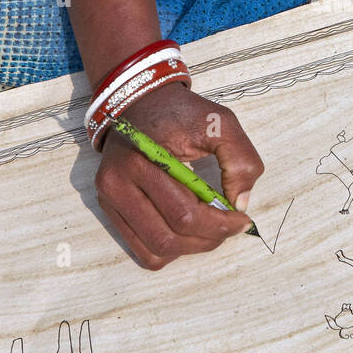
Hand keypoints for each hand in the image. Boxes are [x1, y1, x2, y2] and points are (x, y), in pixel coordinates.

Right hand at [94, 81, 262, 269]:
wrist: (140, 101)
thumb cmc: (179, 112)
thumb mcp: (219, 123)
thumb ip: (240, 160)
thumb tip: (239, 204)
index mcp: (141, 161)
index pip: (184, 214)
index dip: (219, 225)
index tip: (242, 220)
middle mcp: (116, 185)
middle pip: (168, 238)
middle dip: (208, 239)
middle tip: (230, 227)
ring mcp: (110, 200)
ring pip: (154, 251)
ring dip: (190, 249)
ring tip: (211, 230)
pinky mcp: (110, 208)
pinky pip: (141, 249)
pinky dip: (169, 250)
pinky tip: (188, 232)